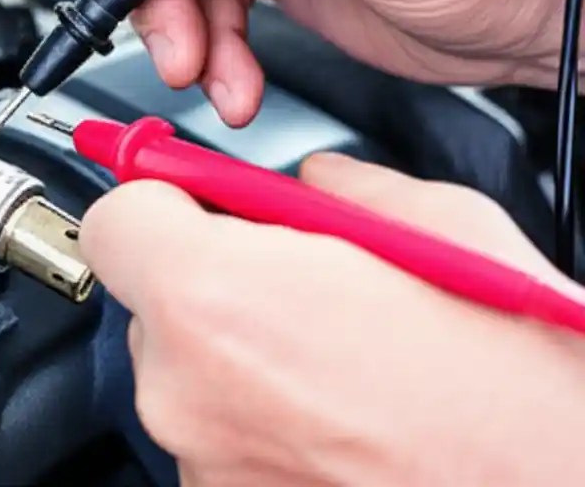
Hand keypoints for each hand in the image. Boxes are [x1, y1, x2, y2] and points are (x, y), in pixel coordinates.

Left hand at [80, 155, 584, 484]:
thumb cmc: (522, 397)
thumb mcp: (442, 232)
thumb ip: (342, 189)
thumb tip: (313, 181)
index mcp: (217, 299)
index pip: (117, 217)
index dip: (162, 199)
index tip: (190, 198)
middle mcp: (186, 389)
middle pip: (153, 297)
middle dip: (213, 278)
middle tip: (299, 283)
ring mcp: (203, 461)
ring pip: (186, 370)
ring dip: (240, 355)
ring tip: (340, 364)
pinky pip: (217, 432)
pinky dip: (260, 417)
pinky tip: (338, 416)